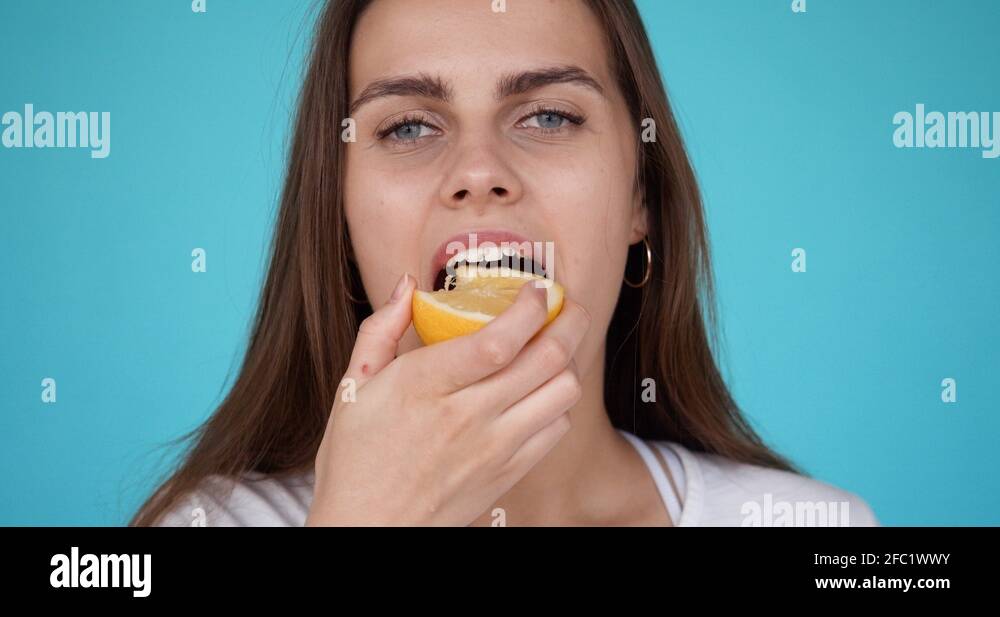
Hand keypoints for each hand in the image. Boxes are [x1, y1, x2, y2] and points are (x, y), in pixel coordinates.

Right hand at [305, 273, 590, 525]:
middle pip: (547, 358)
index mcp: (424, 386)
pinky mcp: (510, 472)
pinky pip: (557, 427)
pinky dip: (559, 401)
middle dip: (570, 319)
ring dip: (568, 360)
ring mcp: (494, 447)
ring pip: (563, 391)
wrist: (368, 528)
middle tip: (566, 305)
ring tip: (555, 345)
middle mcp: (467, 416)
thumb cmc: (355, 460)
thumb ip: (380, 329)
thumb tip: (406, 285)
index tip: (536, 289)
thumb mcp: (353, 387)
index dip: (531, 307)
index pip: (498, 341)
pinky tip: (541, 389)